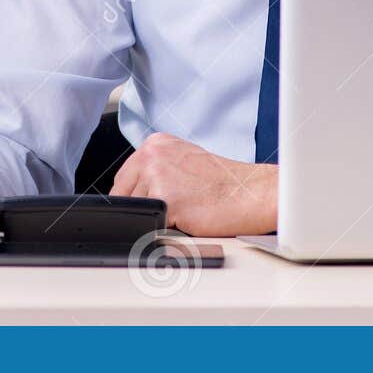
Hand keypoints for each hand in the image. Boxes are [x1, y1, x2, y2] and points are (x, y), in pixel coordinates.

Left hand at [110, 132, 276, 236]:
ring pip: (137, 211)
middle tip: (169, 212)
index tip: (145, 205)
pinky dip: (165, 229)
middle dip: (141, 208)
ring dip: (155, 219)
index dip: (132, 196)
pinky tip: (186, 221)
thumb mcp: (183, 161)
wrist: (250, 192)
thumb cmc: (225, 182)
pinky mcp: (165, 201)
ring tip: (183, 213)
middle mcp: (152, 155)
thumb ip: (155, 170)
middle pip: (122, 194)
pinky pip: (151, 225)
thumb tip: (132, 192)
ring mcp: (156, 177)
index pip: (123, 177)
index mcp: (155, 144)